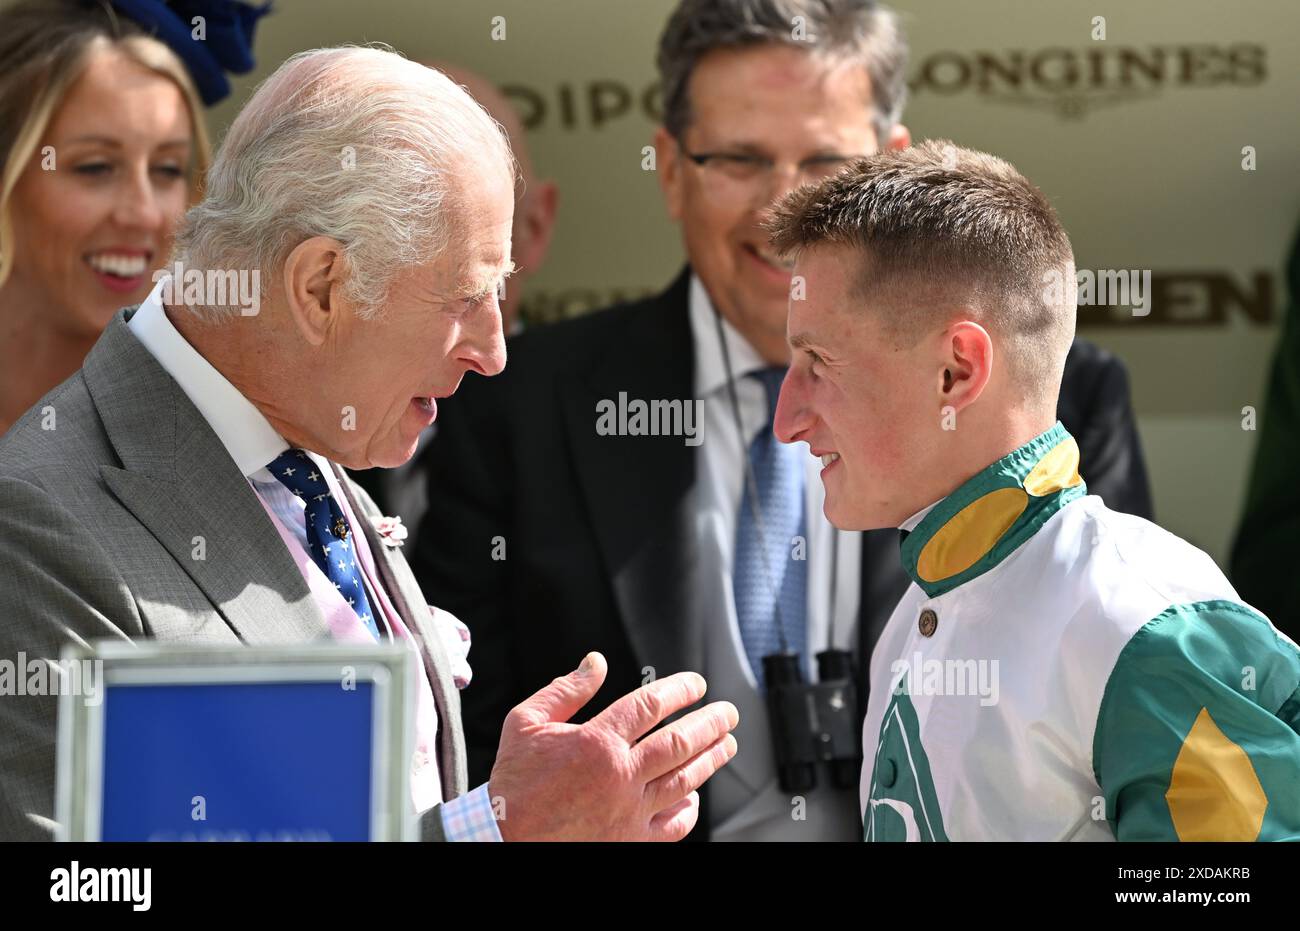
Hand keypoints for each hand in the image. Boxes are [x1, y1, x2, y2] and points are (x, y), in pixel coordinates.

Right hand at [487, 652, 738, 840]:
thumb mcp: (526, 722)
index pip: (650, 706)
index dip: (679, 690)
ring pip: (683, 780)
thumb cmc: (514, 783)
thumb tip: (596, 662)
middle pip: (679, 742)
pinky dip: (688, 808)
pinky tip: (694, 795)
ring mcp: (628, 811)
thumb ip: (565, 689)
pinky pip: (672, 825)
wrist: (502, 840)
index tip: (697, 684)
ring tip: (727, 744)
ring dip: (710, 759)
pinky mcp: (629, 841)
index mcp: (596, 742)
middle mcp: (619, 775)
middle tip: (729, 713)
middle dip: (711, 723)